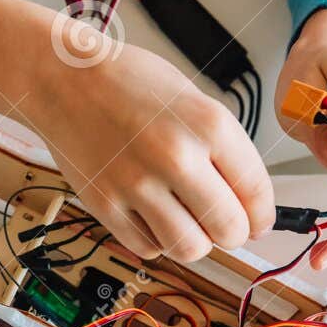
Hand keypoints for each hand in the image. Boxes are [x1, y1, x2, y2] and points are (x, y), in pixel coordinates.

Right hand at [22, 25, 273, 262]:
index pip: (255, 192)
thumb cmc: (127, 82)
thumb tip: (246, 200)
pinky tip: (152, 216)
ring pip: (190, 248)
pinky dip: (156, 240)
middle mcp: (176, 157)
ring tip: (187, 222)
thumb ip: (221, 148)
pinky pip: (147, 248)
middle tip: (224, 225)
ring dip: (195, 242)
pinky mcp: (105, 204)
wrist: (63, 78)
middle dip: (233, 232)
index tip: (259, 223)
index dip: (263, 216)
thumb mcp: (192, 99)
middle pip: (228, 228)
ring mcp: (137, 184)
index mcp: (208, 125)